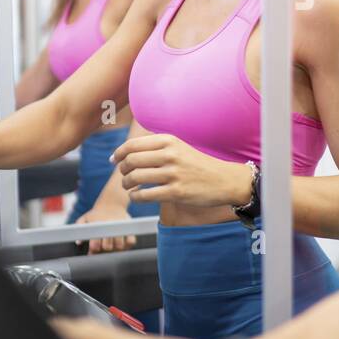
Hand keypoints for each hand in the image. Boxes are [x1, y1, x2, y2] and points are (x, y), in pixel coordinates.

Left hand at [74, 202, 137, 253]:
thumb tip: (79, 242)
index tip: (93, 248)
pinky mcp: (129, 228)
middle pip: (107, 247)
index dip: (94, 249)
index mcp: (98, 225)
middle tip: (103, 246)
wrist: (112, 202)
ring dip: (115, 248)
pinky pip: (131, 241)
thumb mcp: (85, 218)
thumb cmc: (97, 213)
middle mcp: (110, 227)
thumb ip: (79, 228)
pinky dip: (127, 245)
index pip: (96, 245)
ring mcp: (120, 227)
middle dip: (104, 249)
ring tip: (112, 245)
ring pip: (119, 246)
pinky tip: (122, 242)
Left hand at [112, 133, 251, 208]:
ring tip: (128, 187)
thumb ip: (156, 147)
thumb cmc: (198, 165)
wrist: (224, 180)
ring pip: (135, 178)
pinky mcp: (176, 192)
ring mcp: (173, 174)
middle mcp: (170, 154)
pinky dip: (135, 197)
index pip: (132, 145)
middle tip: (123, 175)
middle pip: (130, 161)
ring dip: (126, 184)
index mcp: (169, 140)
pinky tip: (137, 196)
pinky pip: (145, 195)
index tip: (114, 160)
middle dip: (121, 169)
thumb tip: (125, 153)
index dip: (118, 153)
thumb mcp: (179, 147)